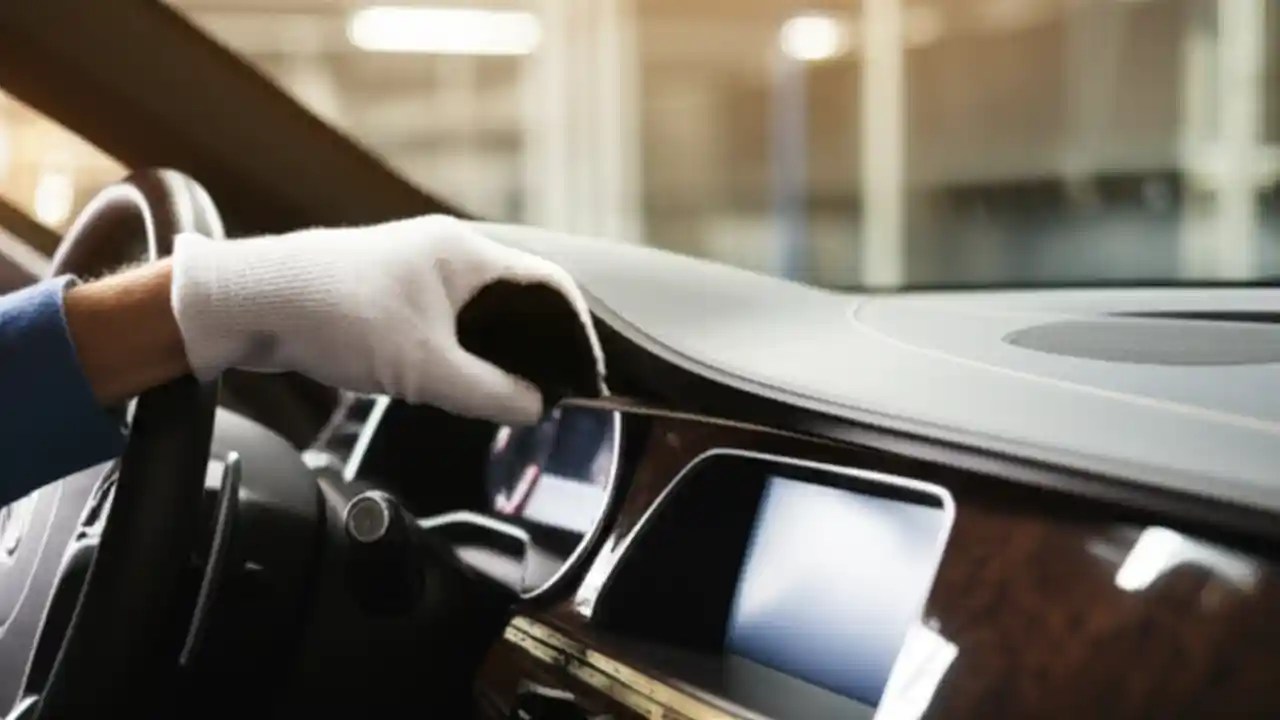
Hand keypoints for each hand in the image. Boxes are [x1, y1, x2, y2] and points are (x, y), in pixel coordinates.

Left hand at [171, 214, 601, 424]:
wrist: (249, 303)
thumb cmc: (336, 315)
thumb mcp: (424, 367)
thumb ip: (489, 393)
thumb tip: (535, 408)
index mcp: (467, 254)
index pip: (550, 284)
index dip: (578, 330)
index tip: (587, 375)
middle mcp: (447, 254)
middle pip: (518, 299)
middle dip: (539, 346)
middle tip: (552, 392)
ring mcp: (416, 271)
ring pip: (480, 315)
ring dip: (497, 353)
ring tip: (511, 395)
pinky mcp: (389, 294)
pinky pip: (447, 323)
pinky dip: (464, 352)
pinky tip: (460, 385)